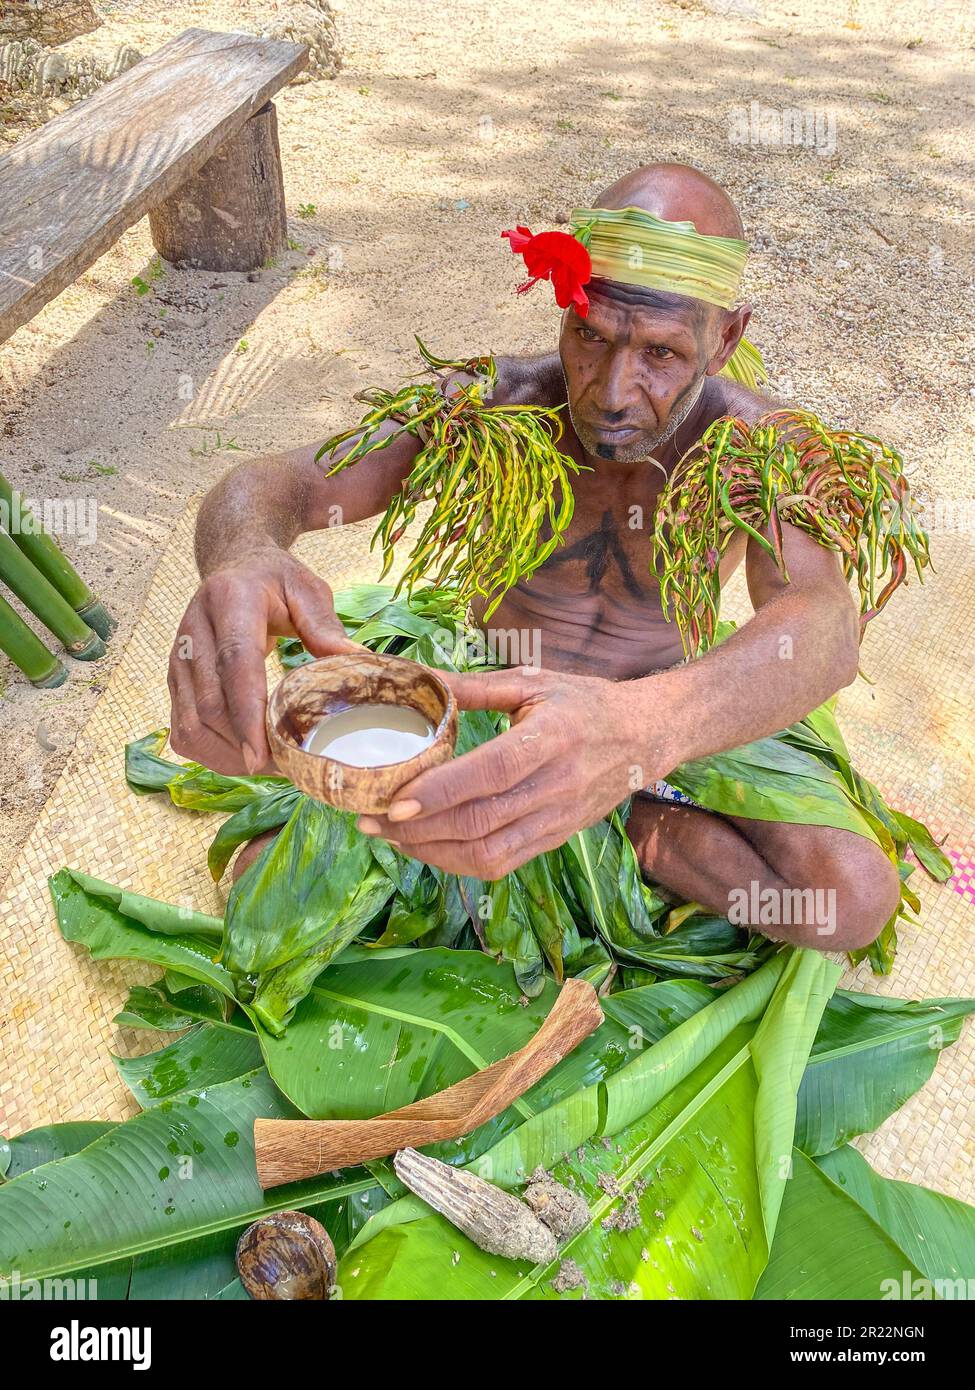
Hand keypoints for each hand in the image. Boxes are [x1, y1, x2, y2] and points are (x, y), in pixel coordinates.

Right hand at [168, 548, 357, 774]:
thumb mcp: (307, 588)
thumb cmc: (274, 581)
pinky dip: (213, 754)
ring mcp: (178, 659)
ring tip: (270, 767)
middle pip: (210, 704)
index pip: (234, 664)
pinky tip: (245, 758)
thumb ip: (324, 624)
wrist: (232, 565)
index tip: (262, 755)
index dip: (246, 713)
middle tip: (288, 767)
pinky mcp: (174, 681)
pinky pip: (184, 730)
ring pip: (191, 725)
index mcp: (229, 601)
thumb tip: (356, 662)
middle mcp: (193, 631)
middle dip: (244, 745)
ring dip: (228, 756)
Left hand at [357, 666, 671, 877]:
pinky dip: (457, 863)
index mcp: (551, 738)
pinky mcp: (555, 839)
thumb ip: (473, 686)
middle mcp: (556, 786)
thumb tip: (415, 677)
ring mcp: (557, 820)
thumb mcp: (533, 682)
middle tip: (370, 820)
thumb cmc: (584, 703)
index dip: (440, 792)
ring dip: (431, 851)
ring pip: (487, 853)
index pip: (491, 774)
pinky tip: (426, 847)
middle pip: (480, 821)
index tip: (394, 801)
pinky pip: (501, 863)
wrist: (645, 737)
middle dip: (418, 828)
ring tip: (389, 836)